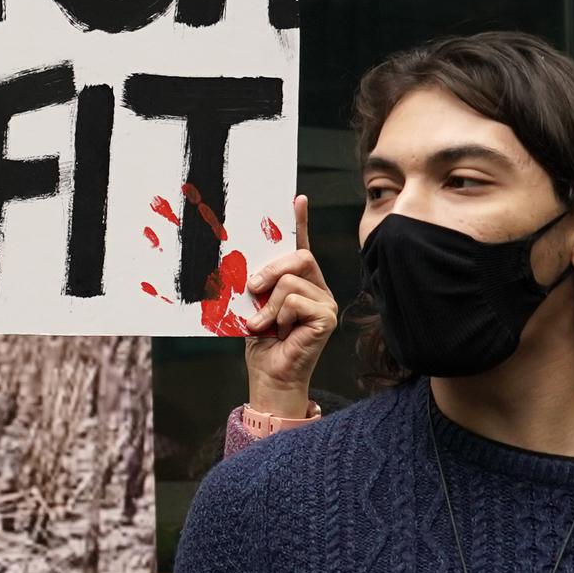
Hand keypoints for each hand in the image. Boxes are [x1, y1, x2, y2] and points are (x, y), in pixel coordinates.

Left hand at [241, 195, 334, 419]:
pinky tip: (278, 331)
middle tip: (251, 287)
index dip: (300, 222)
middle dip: (270, 268)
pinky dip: (277, 315)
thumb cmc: (259, 342)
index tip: (297, 199)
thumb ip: (256, 283)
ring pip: (292, 280)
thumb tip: (246, 267)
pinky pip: (295, 300)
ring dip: (267, 302)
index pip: (301, 246)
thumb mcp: (251, 304)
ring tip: (262, 323)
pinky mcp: (327, 317)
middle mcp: (316, 288)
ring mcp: (325, 302)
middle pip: (300, 257)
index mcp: (298, 282)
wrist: (269, 374)